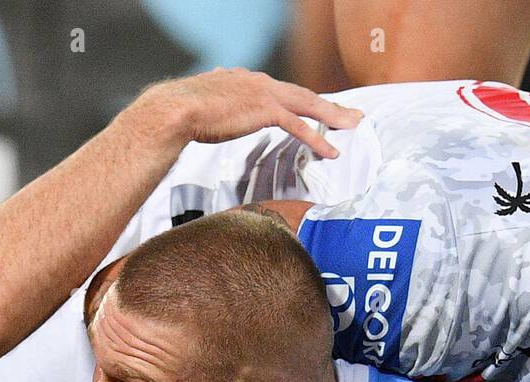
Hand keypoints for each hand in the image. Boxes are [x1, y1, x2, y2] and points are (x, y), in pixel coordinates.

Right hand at [136, 68, 362, 158]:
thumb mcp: (204, 105)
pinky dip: (318, 139)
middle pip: (303, 95)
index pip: (283, 92)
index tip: (319, 109)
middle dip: (331, 106)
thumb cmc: (183, 112)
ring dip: (334, 117)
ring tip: (353, 127)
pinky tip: (331, 152)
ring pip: (309, 105)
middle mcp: (259, 82)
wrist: (176, 109)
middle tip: (353, 115)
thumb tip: (211, 109)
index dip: (304, 102)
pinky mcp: (265, 111)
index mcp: (246, 81)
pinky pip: (300, 127)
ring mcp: (264, 94)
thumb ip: (215, 105)